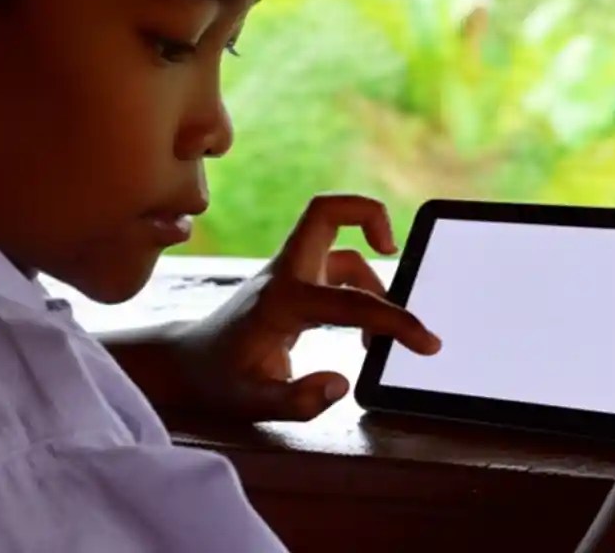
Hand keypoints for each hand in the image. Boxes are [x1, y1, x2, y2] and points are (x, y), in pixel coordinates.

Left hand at [172, 194, 441, 420]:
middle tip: (395, 250)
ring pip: (339, 242)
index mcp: (279, 302)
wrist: (187, 364)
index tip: (426, 344)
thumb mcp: (251, 404)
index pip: (348, 301)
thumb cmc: (219, 382)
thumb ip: (296, 402)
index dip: (395, 322)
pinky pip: (337, 264)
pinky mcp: (294, 279)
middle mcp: (284, 275)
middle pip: (325, 210)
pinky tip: (363, 330)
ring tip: (383, 331)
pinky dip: (361, 287)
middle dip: (370, 213)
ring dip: (371, 273)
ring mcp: (289, 272)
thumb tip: (339, 384)